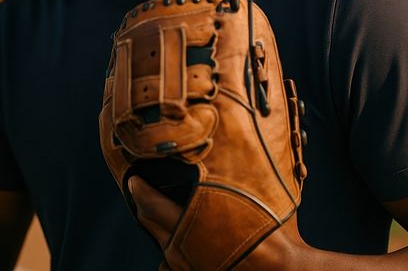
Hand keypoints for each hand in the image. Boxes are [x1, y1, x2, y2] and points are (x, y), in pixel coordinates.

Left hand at [127, 176, 306, 269]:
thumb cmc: (273, 235)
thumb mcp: (258, 196)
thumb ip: (237, 174)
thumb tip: (236, 148)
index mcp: (189, 226)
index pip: (148, 203)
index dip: (138, 188)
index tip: (134, 178)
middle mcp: (180, 249)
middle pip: (149, 222)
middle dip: (146, 204)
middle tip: (146, 189)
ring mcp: (186, 268)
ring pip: (160, 245)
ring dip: (161, 229)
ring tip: (169, 216)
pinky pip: (171, 267)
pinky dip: (174, 257)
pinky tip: (186, 248)